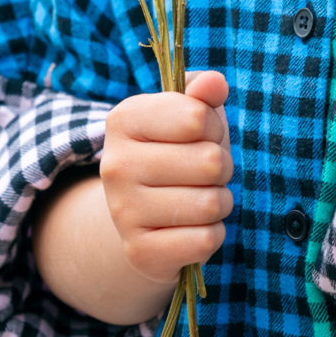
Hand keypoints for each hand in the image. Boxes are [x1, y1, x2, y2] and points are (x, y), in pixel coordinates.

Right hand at [99, 69, 233, 285]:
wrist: (144, 213)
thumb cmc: (178, 150)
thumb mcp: (190, 112)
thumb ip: (204, 91)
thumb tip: (214, 83)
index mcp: (124, 119)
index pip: (197, 117)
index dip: (213, 126)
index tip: (201, 133)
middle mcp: (115, 165)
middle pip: (209, 162)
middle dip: (220, 167)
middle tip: (203, 172)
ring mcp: (122, 212)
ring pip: (211, 204)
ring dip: (219, 201)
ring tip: (199, 197)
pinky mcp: (139, 253)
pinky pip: (205, 241)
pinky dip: (212, 234)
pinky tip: (191, 227)